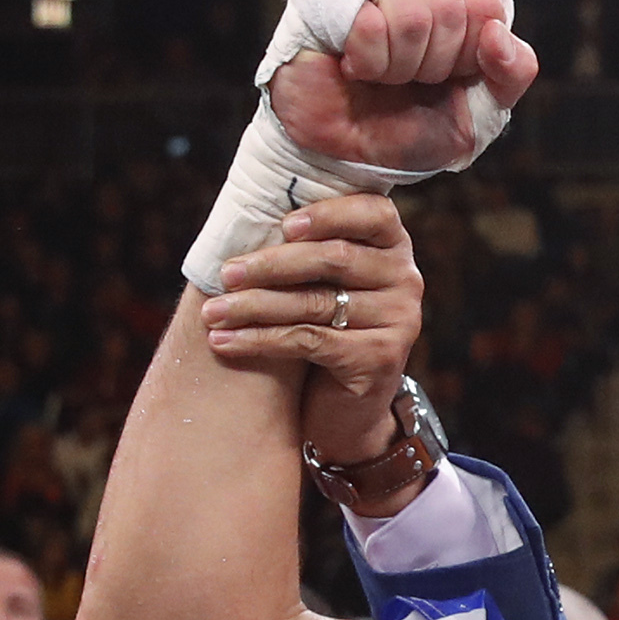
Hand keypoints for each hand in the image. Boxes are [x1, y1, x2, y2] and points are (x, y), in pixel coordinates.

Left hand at [206, 194, 424, 456]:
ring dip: (254, 306)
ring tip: (213, 313)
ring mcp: (399, 320)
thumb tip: (244, 212)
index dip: (329, 214)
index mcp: (393, 246)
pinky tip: (225, 342)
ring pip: (315, 302)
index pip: (373, 212)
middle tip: (225, 274)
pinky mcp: (381, 358)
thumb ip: (306, 248)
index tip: (284, 225)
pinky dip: (260, 340)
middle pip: (334, 258)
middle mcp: (406, 279)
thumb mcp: (322, 283)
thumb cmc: (325, 329)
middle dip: (271, 265)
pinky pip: (309, 340)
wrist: (347, 408)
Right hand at [267, 0, 535, 179]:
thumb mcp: (483, 113)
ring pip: (409, 13)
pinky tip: (353, 66)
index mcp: (458, 2)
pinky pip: (368, 21)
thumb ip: (512, 71)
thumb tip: (496, 29)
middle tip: (406, 81)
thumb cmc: (411, 132)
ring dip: (397, 65)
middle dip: (431, 64)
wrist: (349, 161)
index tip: (447, 77)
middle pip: (448, 7)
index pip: (487, 6)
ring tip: (377, 75)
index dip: (468, 55)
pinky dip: (367, 59)